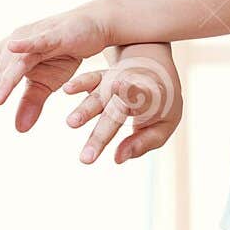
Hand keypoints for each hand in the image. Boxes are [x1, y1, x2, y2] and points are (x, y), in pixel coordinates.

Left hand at [0, 1, 110, 126]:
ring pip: (16, 62)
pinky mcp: (54, 34)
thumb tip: (19, 129)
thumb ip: (32, 102)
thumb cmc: (65, 52)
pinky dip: (25, 44)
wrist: (93, 28)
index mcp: (11, 55)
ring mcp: (34, 37)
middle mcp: (17, 43)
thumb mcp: (48, 82)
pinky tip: (11, 47)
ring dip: (5, 80)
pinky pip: (37, 41)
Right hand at [63, 48, 182, 165]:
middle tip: (85, 158)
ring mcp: (115, 81)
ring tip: (71, 123)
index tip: (121, 90)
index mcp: (151, 100)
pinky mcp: (103, 78)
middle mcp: (131, 89)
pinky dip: (80, 83)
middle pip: (114, 114)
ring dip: (84, 111)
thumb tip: (117, 159)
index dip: (132, 94)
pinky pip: (91, 79)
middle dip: (100, 135)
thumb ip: (142, 144)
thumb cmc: (161, 105)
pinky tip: (67, 89)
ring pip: (98, 97)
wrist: (157, 70)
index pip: (142, 100)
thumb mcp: (163, 127)